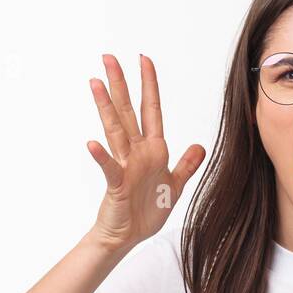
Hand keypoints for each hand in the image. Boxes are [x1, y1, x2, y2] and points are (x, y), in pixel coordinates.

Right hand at [86, 53, 204, 252]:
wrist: (128, 236)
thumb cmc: (146, 212)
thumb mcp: (174, 186)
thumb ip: (186, 165)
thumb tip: (200, 146)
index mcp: (153, 150)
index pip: (150, 110)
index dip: (149, 85)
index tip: (144, 60)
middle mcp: (136, 152)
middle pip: (127, 111)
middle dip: (120, 84)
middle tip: (108, 57)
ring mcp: (124, 165)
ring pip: (115, 130)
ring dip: (106, 107)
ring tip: (95, 83)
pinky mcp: (116, 184)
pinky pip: (109, 167)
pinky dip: (101, 156)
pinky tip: (92, 143)